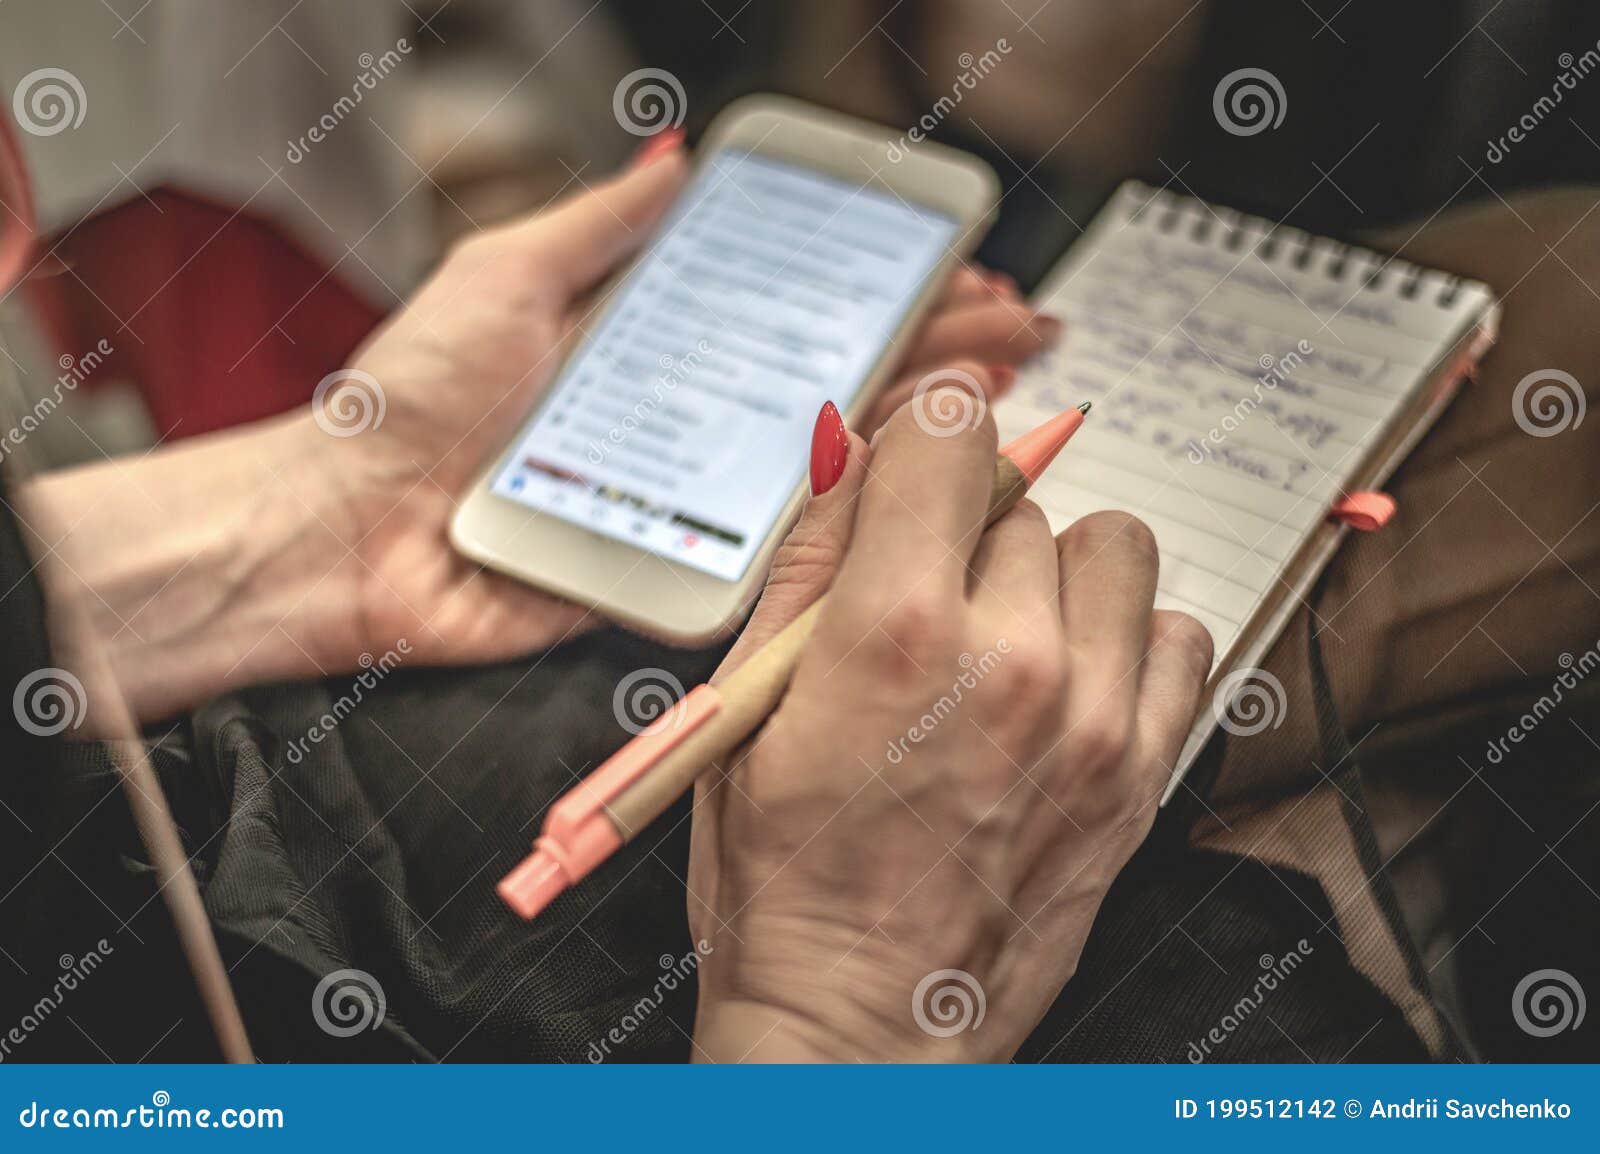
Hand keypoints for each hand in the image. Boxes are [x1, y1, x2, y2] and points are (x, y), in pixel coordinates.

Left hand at [299, 148, 1061, 669]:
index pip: (795, 314)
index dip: (879, 292)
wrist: (344, 528)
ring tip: (998, 379)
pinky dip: (856, 514)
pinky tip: (921, 476)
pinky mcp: (678, 578)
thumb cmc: (407, 402)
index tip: (956, 271)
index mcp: (656, 354)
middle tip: (1016, 326)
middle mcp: (688, 430)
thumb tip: (672, 161)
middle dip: (935, 348)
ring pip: (827, 464)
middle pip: (834, 384)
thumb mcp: (504, 277)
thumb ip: (598, 229)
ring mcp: (691, 507)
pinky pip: (778, 550)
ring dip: (922, 422)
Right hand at [687, 381, 1212, 1061]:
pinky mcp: (1142, 775)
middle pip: (1023, 499)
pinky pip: (1182, 635)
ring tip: (1006, 644)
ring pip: (1111, 550)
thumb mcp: (751, 708)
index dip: (928, 432)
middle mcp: (1011, 661)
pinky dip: (1130, 643)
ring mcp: (1093, 720)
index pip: (953, 433)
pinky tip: (1070, 687)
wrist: (861, 1029)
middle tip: (924, 614)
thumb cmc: (782, 884)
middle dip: (967, 537)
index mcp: (894, 632)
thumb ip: (810, 558)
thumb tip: (851, 447)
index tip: (919, 461)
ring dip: (1056, 577)